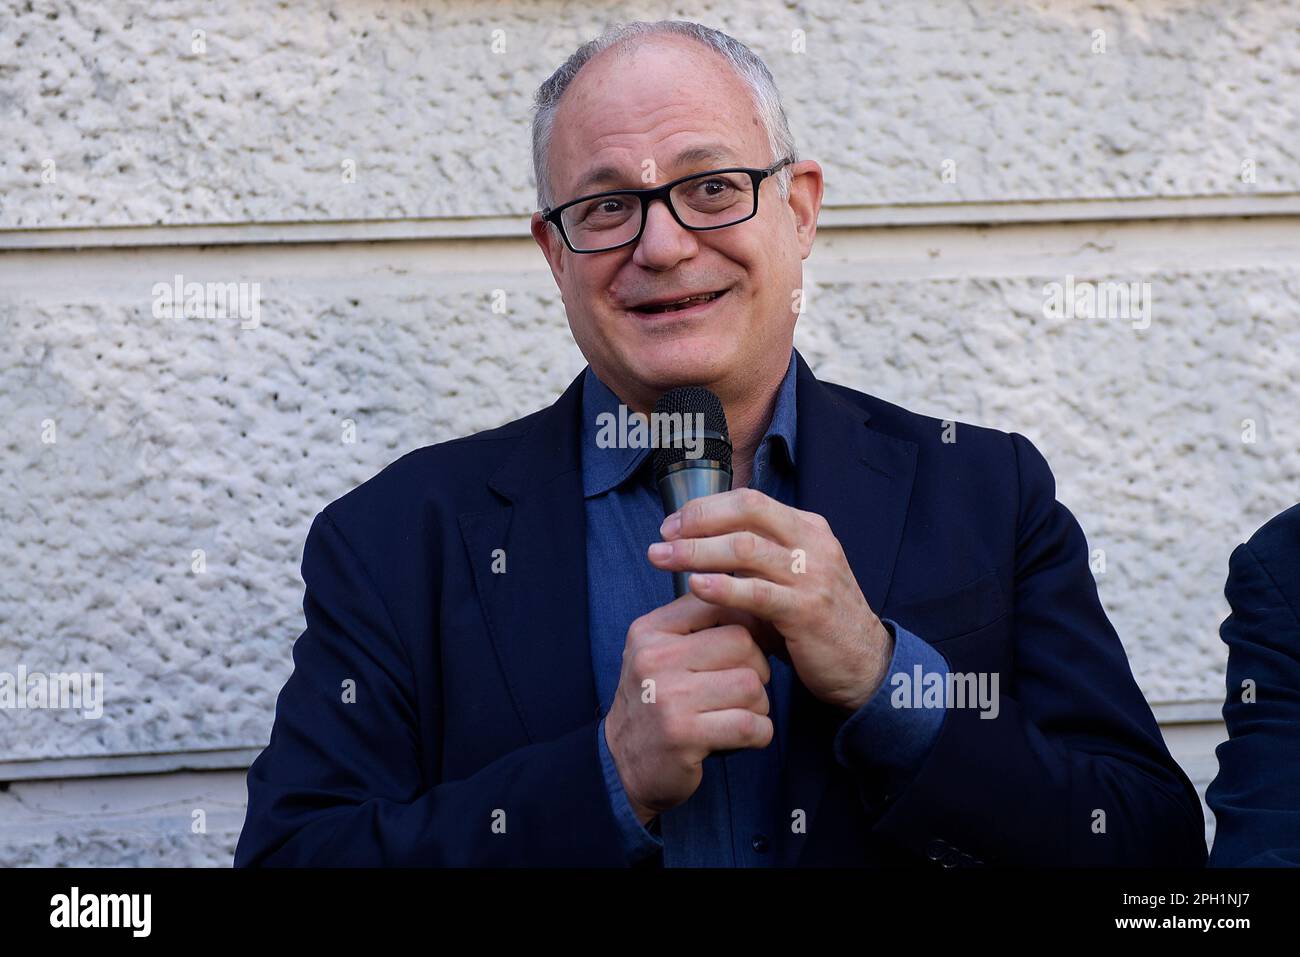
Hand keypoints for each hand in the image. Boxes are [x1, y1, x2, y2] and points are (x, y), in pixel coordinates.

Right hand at [603, 592, 773, 825]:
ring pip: (751, 685)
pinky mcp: (683, 735)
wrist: (621, 763)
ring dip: (759, 705)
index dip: (746, 624)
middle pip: (743, 643)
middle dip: (757, 668)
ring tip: (740, 714)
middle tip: (743, 689)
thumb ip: (697, 626)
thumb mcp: (660, 653)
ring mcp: (668, 697)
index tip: (746, 649)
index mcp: (650, 631)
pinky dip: (759, 734)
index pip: (718, 604)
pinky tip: (744, 737)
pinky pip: (750, 725)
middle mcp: (655, 658)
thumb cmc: (655, 702)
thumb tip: (755, 606)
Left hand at [648, 487, 893, 714]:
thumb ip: (756, 558)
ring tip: (662, 559)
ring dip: (697, 551)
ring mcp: (812, 575)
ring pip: (746, 549)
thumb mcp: (790, 577)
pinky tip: (695, 586)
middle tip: (663, 536)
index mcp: (807, 528)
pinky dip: (723, 587)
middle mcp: (812, 543)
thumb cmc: (816, 621)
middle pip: (747, 512)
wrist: (865, 664)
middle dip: (697, 520)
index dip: (706, 507)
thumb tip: (698, 544)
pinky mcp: (807, 611)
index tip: (673, 523)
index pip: (749, 500)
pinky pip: (758, 593)